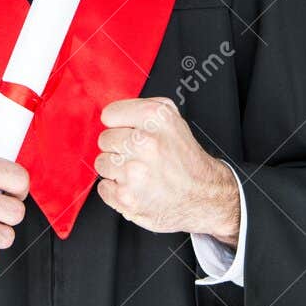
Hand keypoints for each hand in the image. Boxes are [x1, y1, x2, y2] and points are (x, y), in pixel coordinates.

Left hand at [94, 97, 239, 244]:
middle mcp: (144, 142)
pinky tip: (135, 187)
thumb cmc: (187, 160)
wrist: (204, 196)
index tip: (127, 131)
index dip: (119, 124)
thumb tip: (116, 113)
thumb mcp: (175, 120)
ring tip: (138, 172)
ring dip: (116, 169)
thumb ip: (144, 109)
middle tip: (138, 156)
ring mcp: (134, 171)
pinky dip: (116, 190)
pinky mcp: (127, 197)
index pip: (110, 114)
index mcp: (156, 118)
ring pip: (101, 163)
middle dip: (119, 148)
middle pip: (104, 139)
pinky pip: (103, 187)